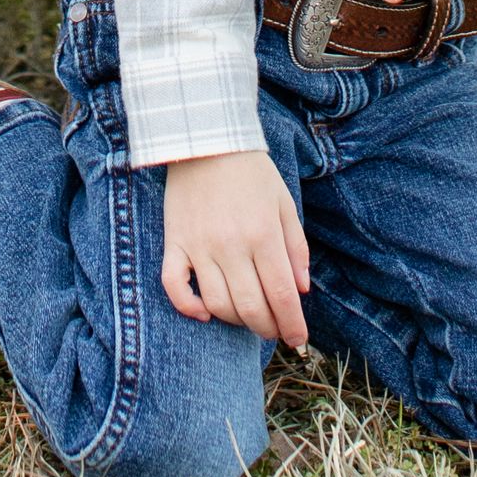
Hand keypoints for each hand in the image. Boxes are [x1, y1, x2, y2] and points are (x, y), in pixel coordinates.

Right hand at [161, 151, 310, 346]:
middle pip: (251, 307)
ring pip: (217, 304)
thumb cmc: (251, 172)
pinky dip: (188, 307)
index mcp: (263, 234)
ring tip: (246, 316)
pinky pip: (175, 286)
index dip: (292, 324)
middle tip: (274, 330)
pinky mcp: (174, 242)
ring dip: (235, 320)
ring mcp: (199, 245)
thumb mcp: (284, 203)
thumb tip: (301, 290)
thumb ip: (295, 247)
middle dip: (267, 328)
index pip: (282, 295)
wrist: (206, 138)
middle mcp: (231, 244)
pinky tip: (204, 312)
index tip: (298, 339)